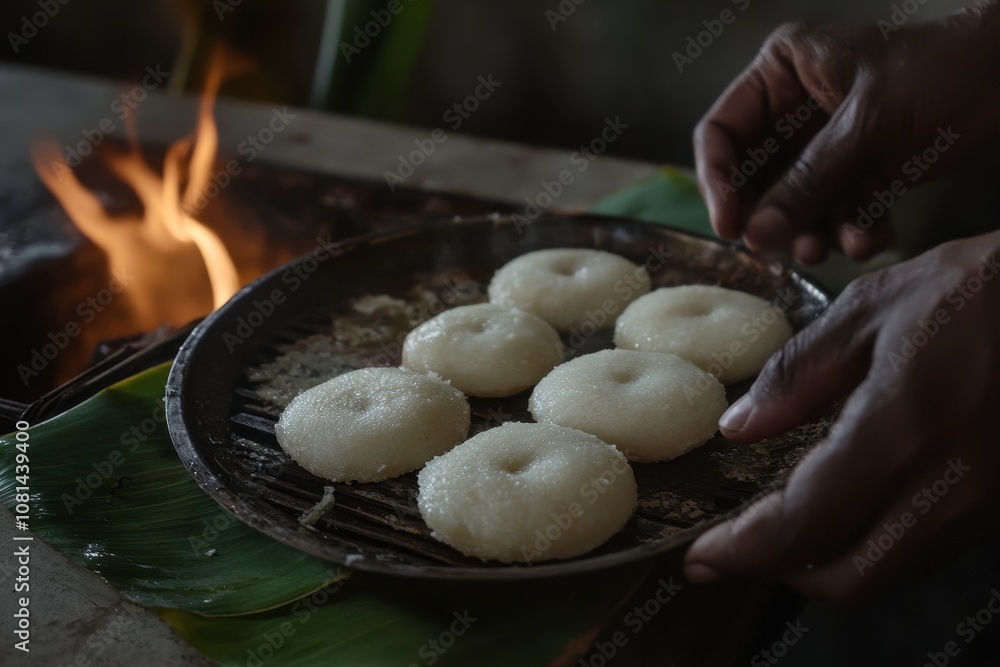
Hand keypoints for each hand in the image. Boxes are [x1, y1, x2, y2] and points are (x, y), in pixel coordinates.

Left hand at [684, 230, 999, 599]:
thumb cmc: (976, 289)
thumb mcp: (869, 310)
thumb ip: (797, 374)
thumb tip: (739, 427)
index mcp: (901, 431)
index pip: (804, 522)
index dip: (742, 551)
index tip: (700, 557)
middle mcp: (948, 486)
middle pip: (848, 578)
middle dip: (781, 572)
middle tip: (737, 548)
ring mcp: (985, 505)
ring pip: (889, 572)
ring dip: (828, 563)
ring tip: (782, 531)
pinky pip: (924, 551)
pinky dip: (873, 547)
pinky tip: (847, 512)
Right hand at [694, 5, 999, 263]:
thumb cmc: (939, 73)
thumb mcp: (865, 127)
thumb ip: (807, 182)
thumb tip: (754, 235)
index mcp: (782, 73)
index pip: (722, 132)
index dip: (717, 182)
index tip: (729, 227)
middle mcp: (792, 108)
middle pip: (752, 175)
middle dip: (768, 215)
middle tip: (777, 249)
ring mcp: (822, 142)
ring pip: (792, 201)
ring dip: (807, 229)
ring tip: (824, 248)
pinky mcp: (853, 170)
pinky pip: (833, 209)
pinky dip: (848, 229)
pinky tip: (868, 238)